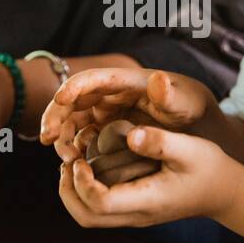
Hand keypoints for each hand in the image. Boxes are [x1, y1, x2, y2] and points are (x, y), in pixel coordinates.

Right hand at [40, 67, 213, 163]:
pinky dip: (75, 148)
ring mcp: (105, 113)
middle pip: (73, 100)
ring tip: (65, 158)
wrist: (196, 124)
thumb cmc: (191, 107)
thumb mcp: (185, 101)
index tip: (60, 100)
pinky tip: (74, 163)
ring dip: (63, 136)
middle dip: (57, 116)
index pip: (92, 78)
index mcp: (124, 81)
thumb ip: (171, 95)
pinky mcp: (105, 130)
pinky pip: (82, 137)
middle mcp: (109, 95)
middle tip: (47, 137)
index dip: (74, 87)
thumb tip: (158, 80)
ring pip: (73, 120)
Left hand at [57, 124, 237, 227]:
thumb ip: (160, 142)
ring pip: (89, 217)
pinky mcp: (133, 210)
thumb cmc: (208, 167)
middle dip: (68, 191)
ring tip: (74, 163)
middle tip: (68, 162)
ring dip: (73, 192)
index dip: (82, 182)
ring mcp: (133, 216)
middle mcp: (136, 214)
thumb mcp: (190, 148)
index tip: (81, 158)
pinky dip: (84, 191)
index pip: (100, 203)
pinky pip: (98, 210)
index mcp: (147, 200)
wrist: (222, 191)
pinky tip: (89, 165)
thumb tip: (131, 134)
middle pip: (86, 217)